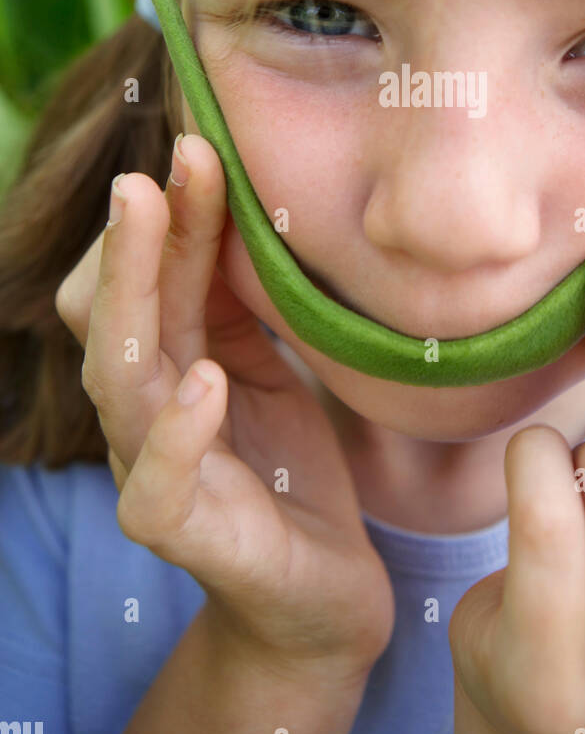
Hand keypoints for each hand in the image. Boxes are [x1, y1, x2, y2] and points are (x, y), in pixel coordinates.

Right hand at [56, 134, 394, 682]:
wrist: (319, 589)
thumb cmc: (286, 466)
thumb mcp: (266, 359)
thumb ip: (233, 292)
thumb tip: (222, 189)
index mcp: (165, 364)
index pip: (147, 277)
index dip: (166, 214)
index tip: (200, 144)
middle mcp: (145, 411)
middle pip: (116, 315)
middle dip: (134, 236)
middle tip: (156, 166)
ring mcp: (154, 472)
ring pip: (119, 380)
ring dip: (133, 296)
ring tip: (155, 224)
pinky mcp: (183, 535)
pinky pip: (157, 487)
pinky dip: (177, 432)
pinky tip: (205, 379)